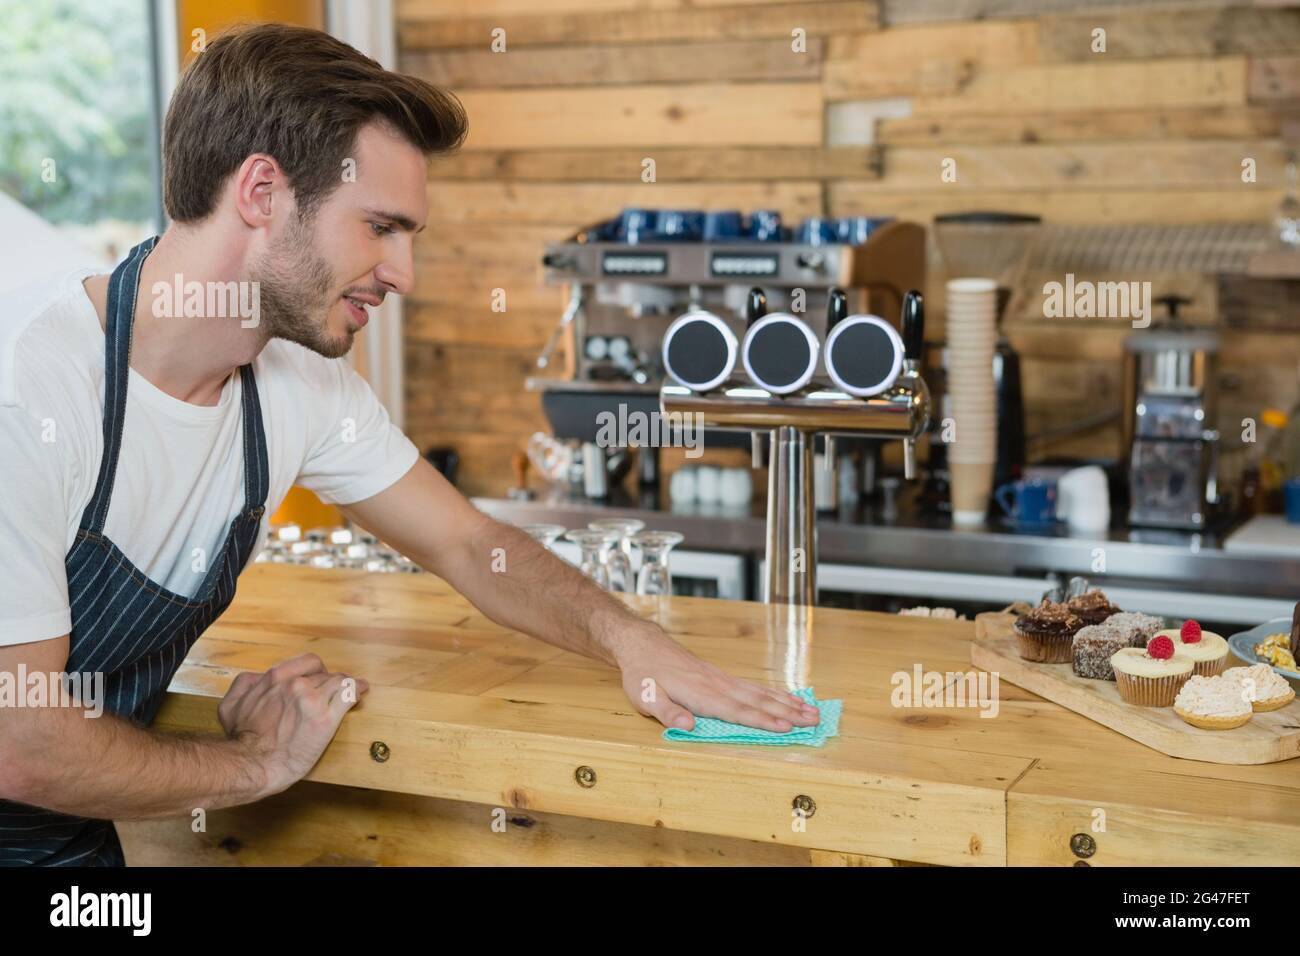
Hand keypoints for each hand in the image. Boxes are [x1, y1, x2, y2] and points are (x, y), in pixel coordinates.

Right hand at [218, 653, 368, 794]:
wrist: (252, 763)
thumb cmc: (240, 738)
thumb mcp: (232, 704)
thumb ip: (246, 684)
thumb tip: (258, 678)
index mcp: (275, 678)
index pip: (308, 663)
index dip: (317, 670)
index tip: (320, 677)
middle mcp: (296, 684)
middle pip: (324, 674)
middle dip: (330, 681)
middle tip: (335, 690)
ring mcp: (312, 700)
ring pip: (338, 681)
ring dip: (346, 684)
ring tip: (356, 686)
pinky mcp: (326, 719)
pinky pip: (348, 694)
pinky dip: (357, 690)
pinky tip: (362, 690)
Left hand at [615, 627, 818, 731]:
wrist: (643, 645)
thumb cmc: (643, 675)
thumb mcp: (645, 696)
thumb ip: (667, 711)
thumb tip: (687, 725)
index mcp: (701, 694)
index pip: (737, 710)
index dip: (763, 720)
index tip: (787, 727)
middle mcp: (717, 685)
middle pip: (758, 700)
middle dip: (788, 711)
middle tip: (815, 719)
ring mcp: (722, 679)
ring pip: (760, 692)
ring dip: (787, 702)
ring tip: (812, 710)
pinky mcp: (721, 677)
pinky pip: (753, 686)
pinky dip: (774, 693)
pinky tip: (788, 698)